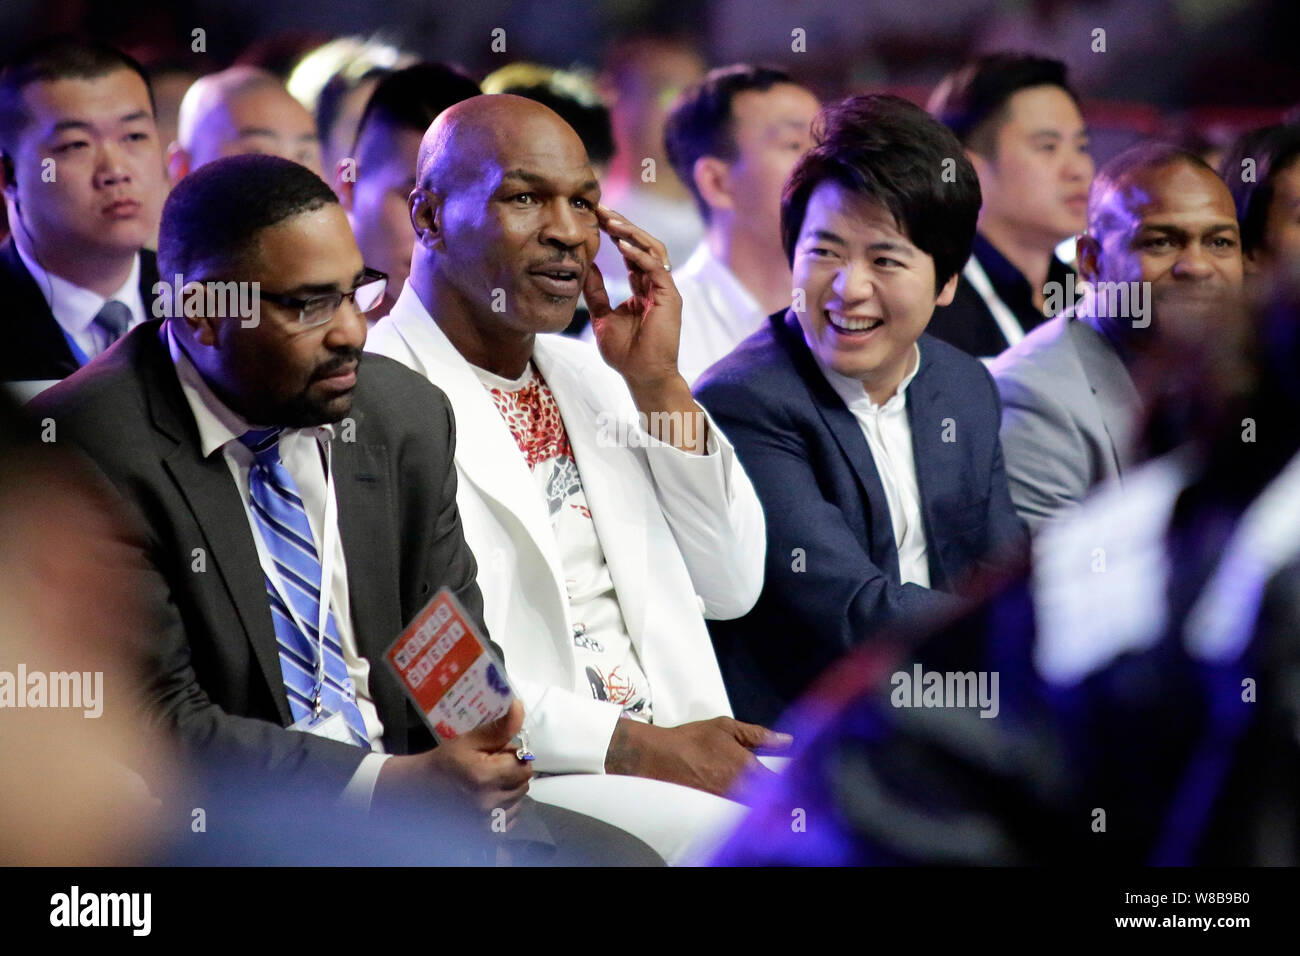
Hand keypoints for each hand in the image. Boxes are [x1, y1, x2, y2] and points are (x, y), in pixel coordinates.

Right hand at [375, 699, 530, 825]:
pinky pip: (509, 820)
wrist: (419, 791)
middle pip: (523, 784)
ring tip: (487, 785)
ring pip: (518, 802)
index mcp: (486, 777)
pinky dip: (503, 810)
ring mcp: (487, 823)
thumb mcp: (469, 740)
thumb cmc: (444, 763)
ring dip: (509, 792)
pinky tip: (486, 801)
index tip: (498, 755)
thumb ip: (499, 728)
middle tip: (491, 768)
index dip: (514, 757)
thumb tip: (520, 707)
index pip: (524, 766)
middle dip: (512, 773)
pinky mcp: (485, 836)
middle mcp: (488, 803)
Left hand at [585, 205, 682, 390]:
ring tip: (611, 222)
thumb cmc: (626, 353)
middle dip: (622, 225)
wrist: (642, 376)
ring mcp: (665, 289)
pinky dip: (640, 255)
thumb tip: (584, 266)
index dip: (615, 233)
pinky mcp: (670, 297)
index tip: (594, 218)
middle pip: (642, 244)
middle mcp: (656, 284)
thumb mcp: (603, 315)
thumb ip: (596, 291)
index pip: (630, 251)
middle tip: (601, 209)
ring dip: (632, 233)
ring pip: (653, 249)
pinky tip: (622, 246)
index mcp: (642, 286)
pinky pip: (656, 268)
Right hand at [604, 716, 792, 798]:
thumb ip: (758, 735)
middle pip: (772, 802)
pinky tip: (753, 801)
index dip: (795, 787)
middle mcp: (740, 787)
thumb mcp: (727, 727)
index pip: (780, 783)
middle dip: (786, 800)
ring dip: (769, 804)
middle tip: (798, 798)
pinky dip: (751, 806)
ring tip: (779, 800)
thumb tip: (785, 740)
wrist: (661, 757)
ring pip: (757, 807)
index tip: (807, 786)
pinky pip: (740, 808)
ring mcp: (728, 799)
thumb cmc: (693, 739)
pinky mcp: (716, 805)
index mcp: (746, 766)